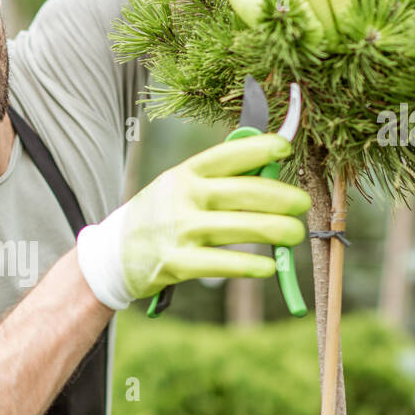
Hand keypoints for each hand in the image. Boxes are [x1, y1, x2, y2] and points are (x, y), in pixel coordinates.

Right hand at [75, 133, 310, 310]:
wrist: (113, 254)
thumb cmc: (159, 215)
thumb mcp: (179, 186)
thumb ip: (219, 178)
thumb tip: (270, 166)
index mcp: (186, 173)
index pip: (228, 155)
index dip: (261, 148)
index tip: (286, 148)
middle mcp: (183, 197)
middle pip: (243, 192)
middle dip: (281, 197)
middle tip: (302, 204)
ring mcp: (179, 230)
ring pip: (238, 227)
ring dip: (275, 230)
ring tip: (294, 234)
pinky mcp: (176, 263)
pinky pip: (221, 263)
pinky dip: (249, 266)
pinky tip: (269, 266)